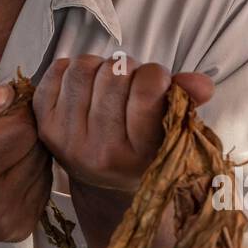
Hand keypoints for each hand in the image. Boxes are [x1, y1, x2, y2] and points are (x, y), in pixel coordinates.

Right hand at [0, 84, 52, 247]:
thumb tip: (8, 94)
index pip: (23, 126)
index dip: (12, 109)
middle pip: (37, 144)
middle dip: (20, 127)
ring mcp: (11, 220)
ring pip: (44, 162)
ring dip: (26, 149)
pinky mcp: (20, 228)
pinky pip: (42, 182)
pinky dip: (27, 169)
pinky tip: (0, 169)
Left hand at [32, 54, 214, 196]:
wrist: (104, 182)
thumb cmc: (144, 148)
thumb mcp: (172, 132)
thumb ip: (187, 103)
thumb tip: (203, 83)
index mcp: (139, 155)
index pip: (147, 90)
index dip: (156, 74)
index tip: (158, 82)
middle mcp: (100, 152)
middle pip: (114, 74)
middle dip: (128, 68)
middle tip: (131, 81)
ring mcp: (67, 141)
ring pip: (83, 68)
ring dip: (99, 65)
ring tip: (109, 82)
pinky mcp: (44, 127)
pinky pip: (56, 72)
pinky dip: (71, 68)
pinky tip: (85, 85)